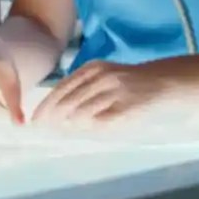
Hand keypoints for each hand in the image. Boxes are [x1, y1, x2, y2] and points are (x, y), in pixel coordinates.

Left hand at [31, 60, 171, 127]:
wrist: (162, 82)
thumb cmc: (127, 83)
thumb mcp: (102, 77)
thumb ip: (80, 90)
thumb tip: (55, 113)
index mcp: (92, 68)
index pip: (62, 88)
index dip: (46, 105)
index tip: (36, 119)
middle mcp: (101, 76)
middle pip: (68, 101)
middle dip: (53, 117)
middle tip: (44, 128)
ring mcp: (115, 91)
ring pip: (82, 113)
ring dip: (71, 124)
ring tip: (64, 130)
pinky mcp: (126, 107)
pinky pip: (101, 122)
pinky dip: (91, 128)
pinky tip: (86, 131)